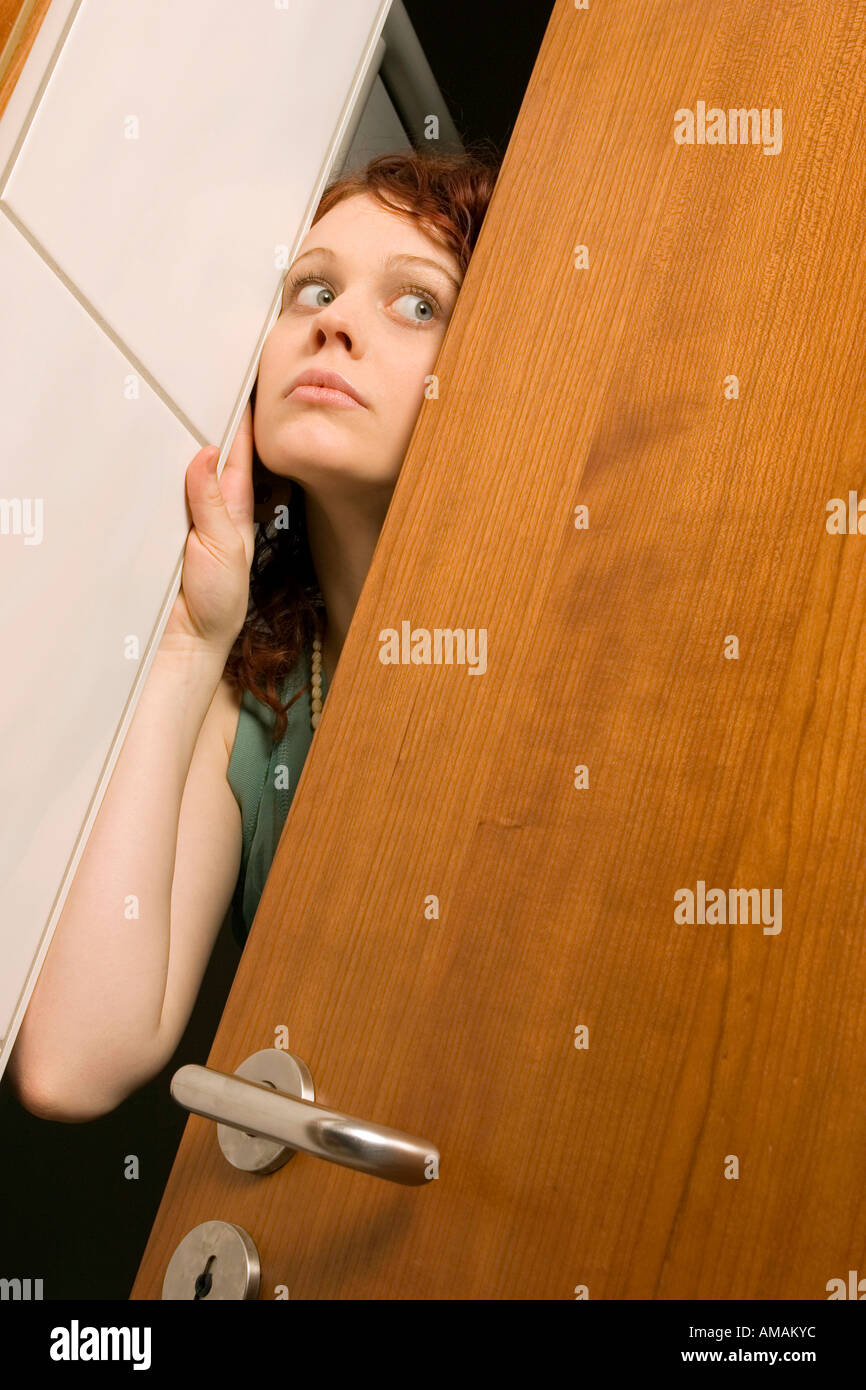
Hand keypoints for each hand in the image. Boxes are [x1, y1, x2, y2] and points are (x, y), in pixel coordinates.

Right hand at [164, 401, 255, 653]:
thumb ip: (212, 503)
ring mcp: (183, 516)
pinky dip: (148, 477)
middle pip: (205, 455)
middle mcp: (209, 506)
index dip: (241, 420)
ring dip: (172, 447)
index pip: (239, 453)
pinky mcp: (156, 529)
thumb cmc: (219, 600)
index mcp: (233, 506)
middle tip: (197, 385)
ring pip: (176, 471)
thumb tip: (206, 454)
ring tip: (166, 408)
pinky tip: (139, 456)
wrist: (188, 639)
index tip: (243, 387)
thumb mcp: (225, 548)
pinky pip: (152, 495)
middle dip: (202, 423)